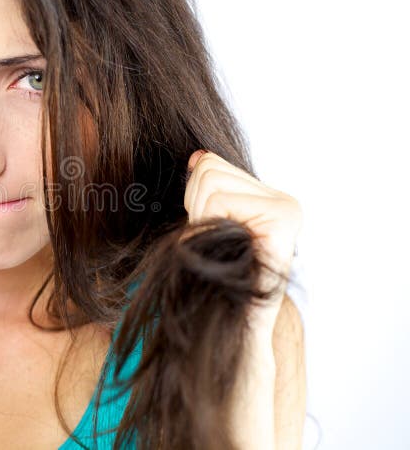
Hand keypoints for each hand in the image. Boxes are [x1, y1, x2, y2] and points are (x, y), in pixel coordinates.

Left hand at [183, 149, 302, 338]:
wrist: (232, 325)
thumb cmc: (215, 277)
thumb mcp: (206, 227)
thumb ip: (206, 190)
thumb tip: (198, 157)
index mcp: (271, 199)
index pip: (211, 164)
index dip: (195, 200)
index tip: (211, 233)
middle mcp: (285, 202)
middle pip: (209, 169)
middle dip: (195, 207)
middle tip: (213, 243)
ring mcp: (286, 211)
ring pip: (210, 182)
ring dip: (200, 220)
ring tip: (220, 249)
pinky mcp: (281, 222)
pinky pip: (219, 203)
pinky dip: (207, 228)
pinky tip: (227, 252)